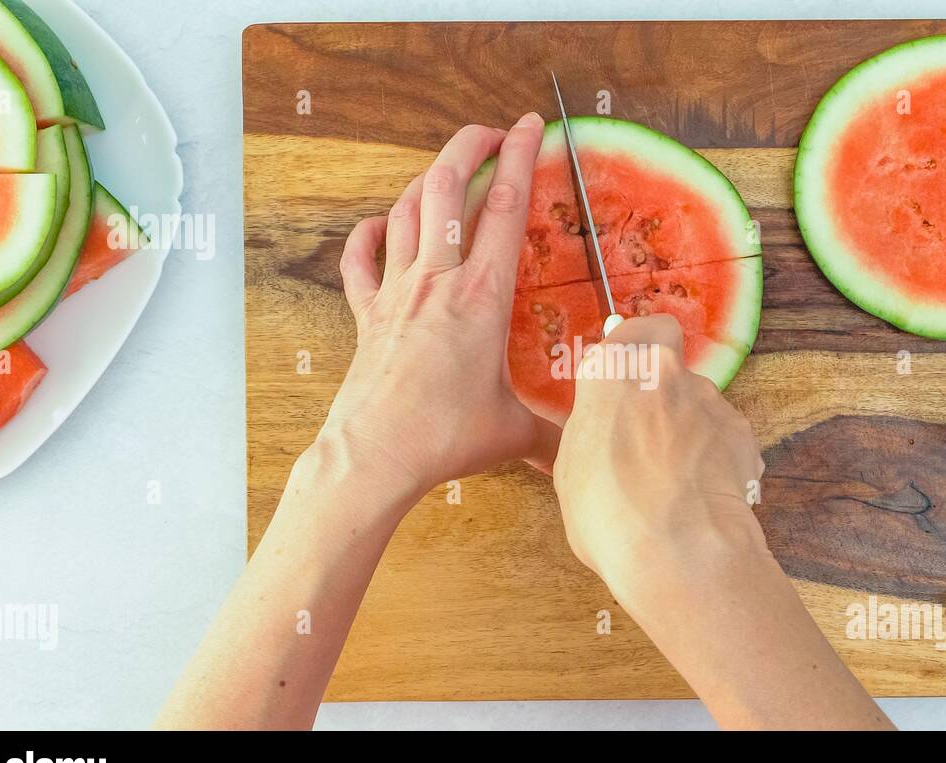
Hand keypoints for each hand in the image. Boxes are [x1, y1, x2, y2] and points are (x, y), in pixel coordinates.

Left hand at [320, 113, 560, 499]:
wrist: (375, 454)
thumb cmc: (446, 438)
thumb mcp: (516, 433)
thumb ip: (556, 432)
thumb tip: (585, 448)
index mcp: (483, 296)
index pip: (506, 206)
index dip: (519, 155)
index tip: (529, 125)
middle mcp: (438, 280)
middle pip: (447, 186)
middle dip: (468, 144)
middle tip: (490, 131)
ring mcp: (397, 292)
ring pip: (406, 211)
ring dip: (427, 180)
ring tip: (448, 170)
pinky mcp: (367, 315)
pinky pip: (361, 259)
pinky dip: (369, 234)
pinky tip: (380, 226)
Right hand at [553, 316, 891, 729]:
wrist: (679, 548)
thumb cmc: (605, 512)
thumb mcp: (571, 472)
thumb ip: (592, 434)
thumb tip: (601, 437)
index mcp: (614, 371)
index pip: (638, 329)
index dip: (638, 347)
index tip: (629, 374)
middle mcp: (667, 373)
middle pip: (671, 366)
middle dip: (663, 394)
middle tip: (649, 437)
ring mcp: (711, 401)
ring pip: (700, 403)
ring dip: (690, 430)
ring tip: (677, 482)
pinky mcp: (743, 434)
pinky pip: (724, 438)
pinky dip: (716, 458)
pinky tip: (704, 494)